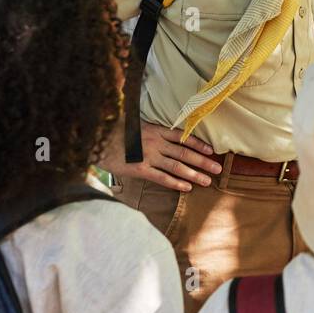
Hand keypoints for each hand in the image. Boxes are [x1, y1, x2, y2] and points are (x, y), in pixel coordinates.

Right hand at [100, 120, 222, 191]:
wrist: (95, 138)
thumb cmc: (114, 131)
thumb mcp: (135, 124)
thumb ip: (150, 130)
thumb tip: (161, 135)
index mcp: (156, 130)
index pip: (182, 136)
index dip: (198, 143)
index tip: (211, 150)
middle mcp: (156, 142)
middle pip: (185, 152)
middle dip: (203, 161)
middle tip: (218, 168)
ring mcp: (148, 156)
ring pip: (177, 166)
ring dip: (194, 174)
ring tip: (208, 181)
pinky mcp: (140, 169)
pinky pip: (161, 177)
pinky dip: (175, 183)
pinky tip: (187, 188)